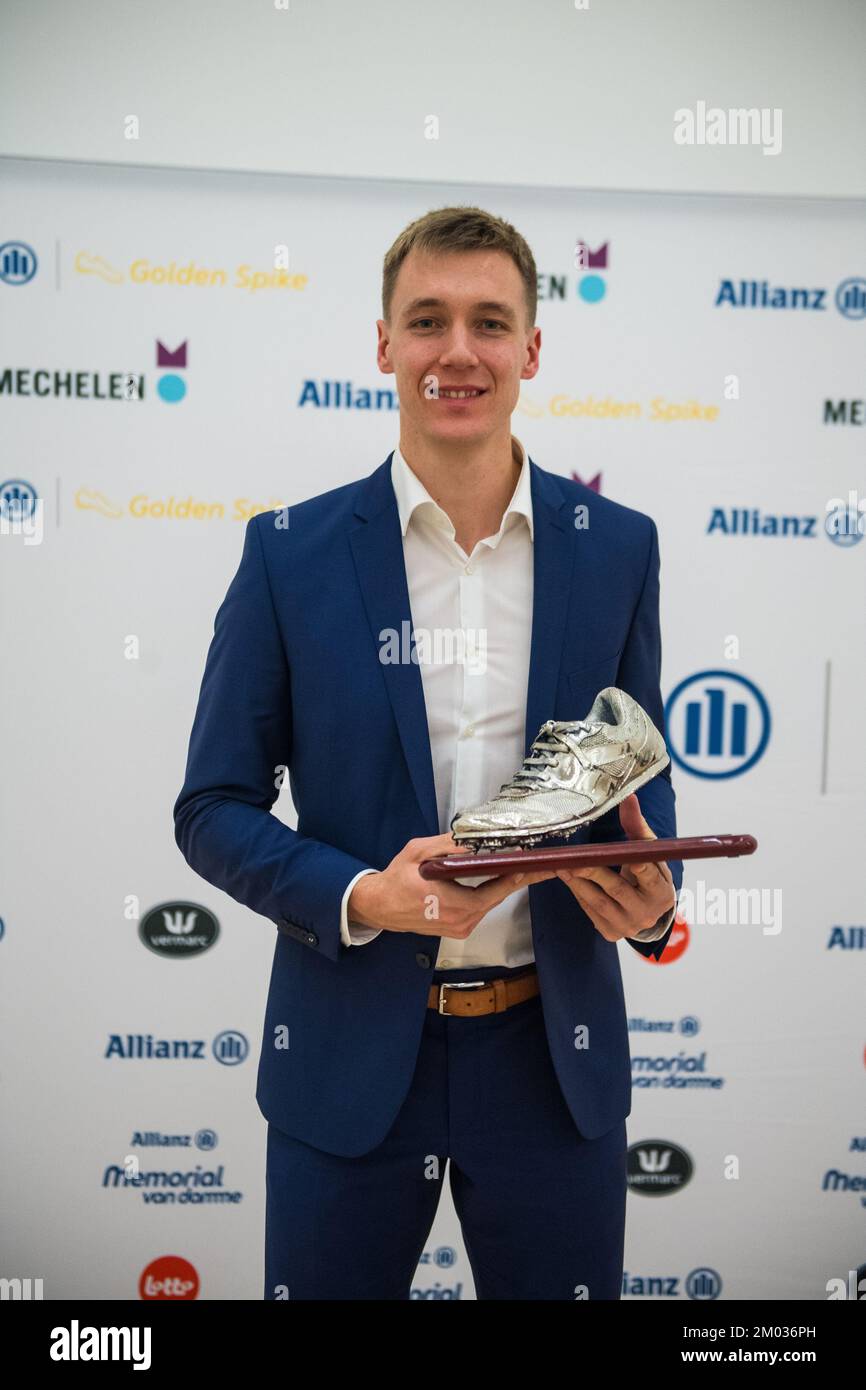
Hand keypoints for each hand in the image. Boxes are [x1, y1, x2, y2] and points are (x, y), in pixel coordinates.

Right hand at [348, 833, 558, 939]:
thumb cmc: (397, 880)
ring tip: (526, 868)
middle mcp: (462, 921)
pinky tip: (501, 878)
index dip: (517, 874)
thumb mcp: (419, 853)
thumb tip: (472, 840)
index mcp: (456, 904)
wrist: (379, 907)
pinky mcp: (457, 928)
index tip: (534, 862)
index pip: (496, 889)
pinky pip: (480, 907)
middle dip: (520, 878)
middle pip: (498, 896)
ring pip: (490, 902)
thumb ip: (447, 846)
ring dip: (505, 884)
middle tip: (544, 866)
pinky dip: (490, 892)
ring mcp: (460, 927)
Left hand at [554, 794, 675, 943]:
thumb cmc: (649, 876)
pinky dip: (578, 893)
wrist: (649, 912)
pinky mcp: (610, 932)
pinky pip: (590, 911)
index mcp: (661, 891)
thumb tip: (629, 798)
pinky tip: (567, 878)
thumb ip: (638, 828)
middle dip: (595, 874)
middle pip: (618, 890)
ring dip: (578, 883)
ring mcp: (627, 925)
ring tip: (561, 867)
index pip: (651, 878)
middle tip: (574, 861)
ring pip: (599, 903)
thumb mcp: (650, 854)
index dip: (642, 869)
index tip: (632, 862)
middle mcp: (646, 912)